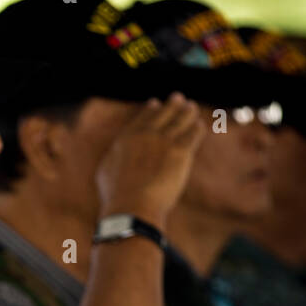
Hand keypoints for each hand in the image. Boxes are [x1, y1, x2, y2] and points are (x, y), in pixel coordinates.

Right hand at [95, 92, 206, 226]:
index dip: (152, 109)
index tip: (156, 104)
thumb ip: (114, 156)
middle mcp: (146, 134)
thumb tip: (116, 153)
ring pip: (181, 119)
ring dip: (187, 113)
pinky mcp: (180, 152)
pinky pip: (193, 134)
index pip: (143, 117)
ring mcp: (164, 141)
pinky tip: (199, 127)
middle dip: (172, 105)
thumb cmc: (116, 195)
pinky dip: (196, 129)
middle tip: (179, 99)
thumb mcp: (106, 171)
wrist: (132, 206)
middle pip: (164, 112)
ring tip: (192, 109)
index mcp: (127, 137)